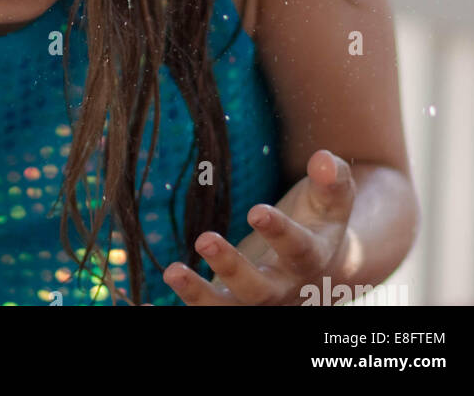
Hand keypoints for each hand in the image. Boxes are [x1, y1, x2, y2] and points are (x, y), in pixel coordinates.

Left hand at [162, 148, 355, 305]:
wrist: (323, 275)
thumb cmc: (320, 226)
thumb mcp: (332, 204)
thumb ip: (331, 181)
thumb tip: (322, 157)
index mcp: (309, 261)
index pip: (298, 249)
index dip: (279, 232)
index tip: (256, 211)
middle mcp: (283, 290)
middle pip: (260, 291)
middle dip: (233, 268)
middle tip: (205, 239)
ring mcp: (254, 304)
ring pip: (228, 311)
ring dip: (199, 295)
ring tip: (172, 271)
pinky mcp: (229, 307)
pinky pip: (203, 314)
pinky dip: (172, 313)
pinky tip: (141, 305)